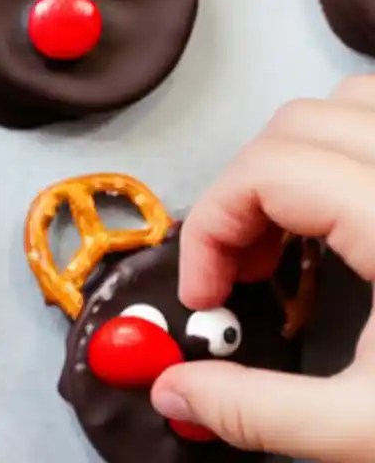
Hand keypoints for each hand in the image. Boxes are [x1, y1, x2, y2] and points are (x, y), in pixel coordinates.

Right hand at [150, 76, 374, 461]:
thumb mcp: (370, 429)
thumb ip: (260, 411)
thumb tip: (176, 390)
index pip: (266, 171)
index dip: (212, 226)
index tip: (211, 290)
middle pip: (296, 125)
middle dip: (245, 192)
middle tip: (245, 268)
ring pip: (354, 102)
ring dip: (300, 157)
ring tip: (295, 231)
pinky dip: (353, 149)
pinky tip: (353, 216)